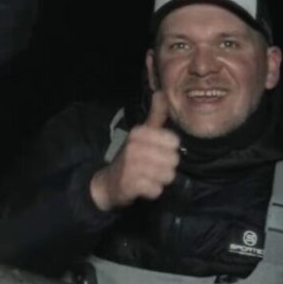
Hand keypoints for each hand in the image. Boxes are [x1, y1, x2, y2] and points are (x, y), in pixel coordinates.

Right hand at [89, 90, 181, 210]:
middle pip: (173, 160)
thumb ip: (156, 115)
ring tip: (149, 177)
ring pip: (167, 175)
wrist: (108, 182)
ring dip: (160, 179)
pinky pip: (156, 189)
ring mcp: (130, 167)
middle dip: (167, 167)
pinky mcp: (129, 185)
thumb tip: (161, 92)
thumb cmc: (131, 156)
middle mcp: (133, 148)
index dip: (170, 150)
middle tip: (153, 167)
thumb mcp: (142, 133)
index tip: (158, 152)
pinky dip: (152, 191)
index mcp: (138, 133)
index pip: (174, 142)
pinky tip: (143, 187)